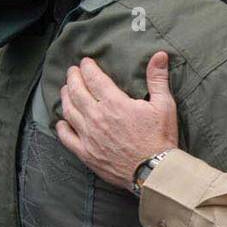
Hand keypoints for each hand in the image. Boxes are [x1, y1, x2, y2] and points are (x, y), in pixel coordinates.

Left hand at [56, 50, 178, 191]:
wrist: (154, 171)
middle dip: (73, 77)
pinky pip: (67, 138)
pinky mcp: (86, 153)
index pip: (94, 78)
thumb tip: (159, 55)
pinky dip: (62, 127)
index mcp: (114, 103)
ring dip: (65, 97)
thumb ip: (158, 78)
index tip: (85, 62)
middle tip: (72, 71)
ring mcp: (89, 136)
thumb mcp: (164, 105)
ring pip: (69, 111)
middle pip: (77, 91)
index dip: (87, 67)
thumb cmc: (160, 138)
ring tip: (65, 89)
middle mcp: (97, 117)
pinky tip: (61, 122)